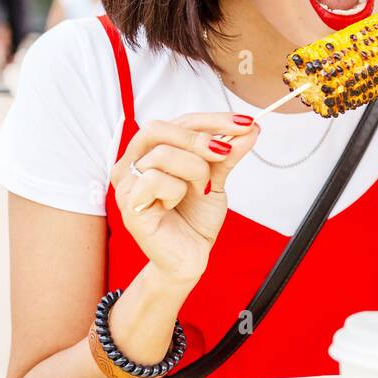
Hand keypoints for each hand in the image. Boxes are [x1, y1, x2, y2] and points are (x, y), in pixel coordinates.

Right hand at [110, 113, 259, 282]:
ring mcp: (126, 186)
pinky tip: (175, 204)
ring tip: (200, 189)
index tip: (245, 122)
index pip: (177, 121)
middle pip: (158, 128)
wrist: (191, 257)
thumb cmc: (195, 217)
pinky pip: (153, 180)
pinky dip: (175, 190)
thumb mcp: (216, 179)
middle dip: (199, 138)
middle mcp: (130, 165)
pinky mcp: (130, 207)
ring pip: (161, 154)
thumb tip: (250, 128)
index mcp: (148, 152)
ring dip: (193, 169)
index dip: (211, 119)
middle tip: (225, 152)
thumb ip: (228, 154)